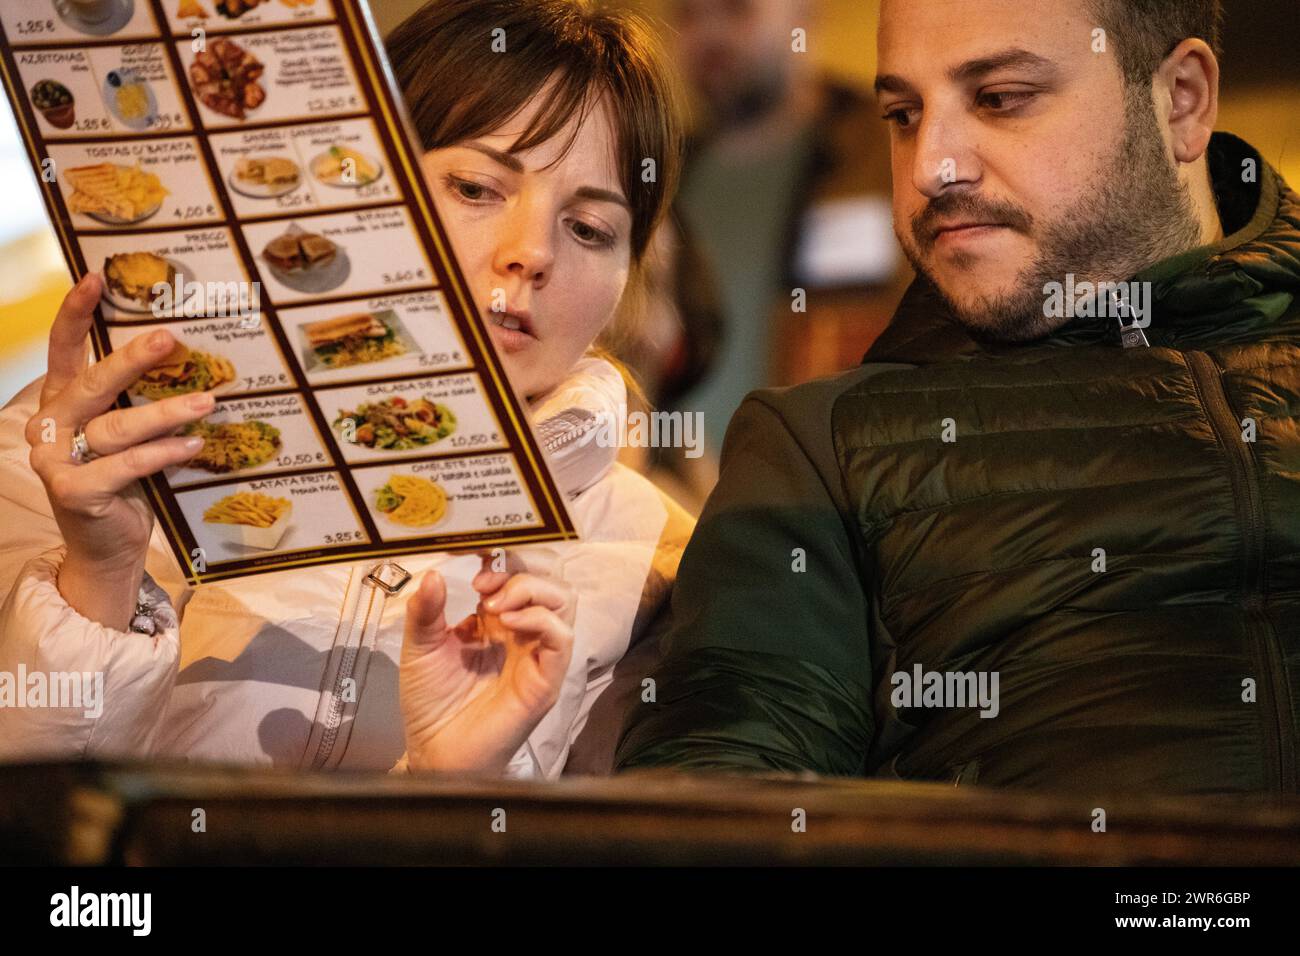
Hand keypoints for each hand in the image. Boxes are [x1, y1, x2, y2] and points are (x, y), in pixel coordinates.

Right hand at [25, 274, 213, 628]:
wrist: (107, 548)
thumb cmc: (124, 484)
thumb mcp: (129, 436)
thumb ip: (140, 404)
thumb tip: (196, 367)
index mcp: (61, 403)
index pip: (62, 351)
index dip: (75, 315)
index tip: (96, 278)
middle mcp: (52, 425)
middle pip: (91, 383)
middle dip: (131, 358)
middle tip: (171, 338)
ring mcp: (56, 460)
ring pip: (115, 427)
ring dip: (165, 413)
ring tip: (207, 401)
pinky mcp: (73, 493)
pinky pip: (124, 466)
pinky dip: (160, 454)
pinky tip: (192, 444)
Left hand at [400, 553, 576, 773]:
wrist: (435, 750)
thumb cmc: (431, 703)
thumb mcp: (419, 647)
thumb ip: (425, 610)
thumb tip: (434, 574)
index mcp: (494, 618)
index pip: (516, 571)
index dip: (501, 554)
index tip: (472, 552)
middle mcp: (521, 630)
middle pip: (547, 576)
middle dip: (520, 566)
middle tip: (484, 582)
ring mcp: (536, 652)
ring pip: (563, 599)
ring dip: (532, 588)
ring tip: (496, 604)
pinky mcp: (546, 677)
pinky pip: (562, 636)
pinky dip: (541, 619)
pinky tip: (509, 623)